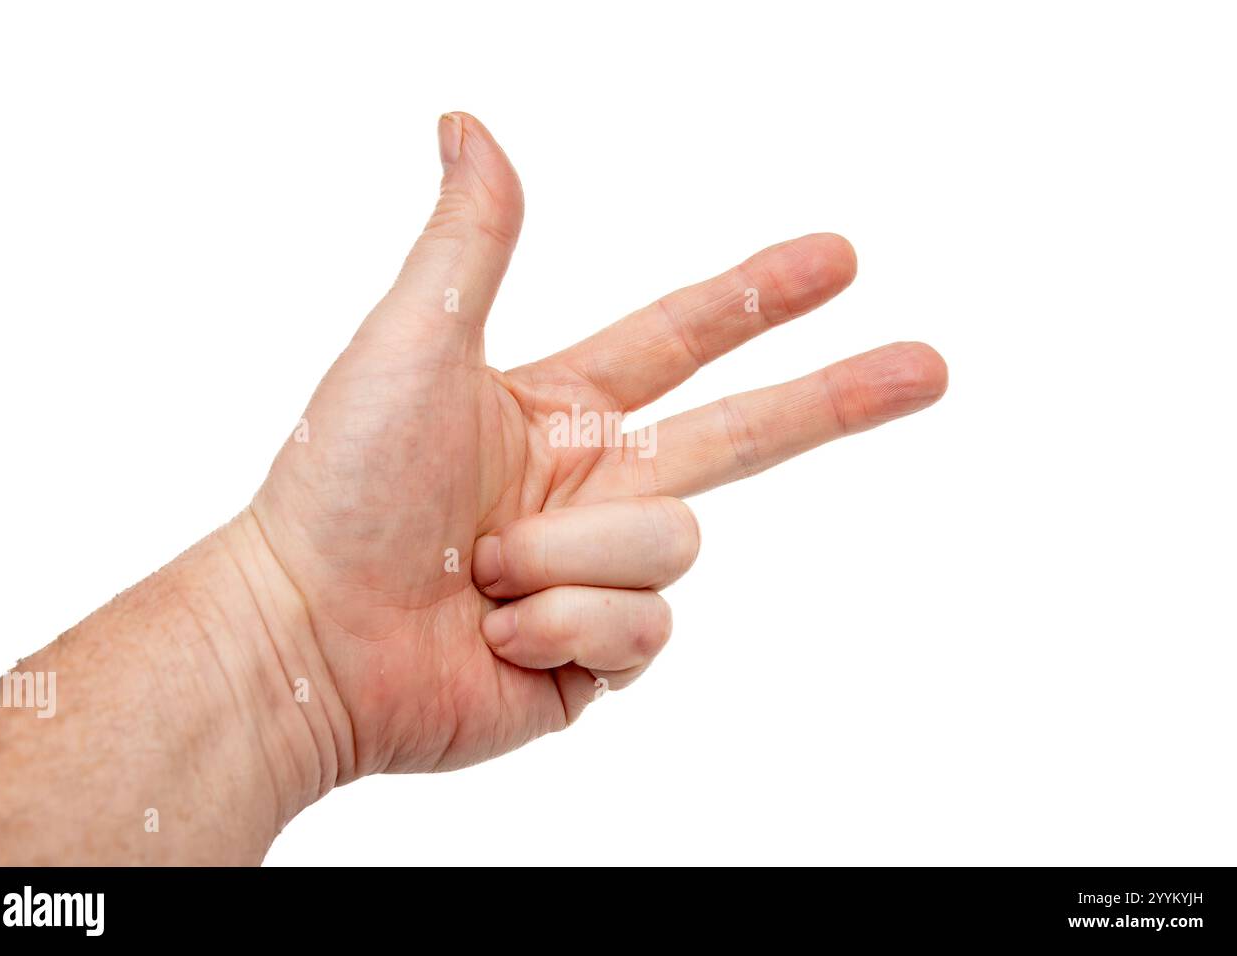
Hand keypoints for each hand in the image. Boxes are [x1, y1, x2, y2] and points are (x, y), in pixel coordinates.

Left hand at [247, 113, 947, 781]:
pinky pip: (642, 627)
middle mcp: (596, 487)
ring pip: (674, 546)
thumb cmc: (340, 489)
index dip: (761, 299)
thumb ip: (470, 240)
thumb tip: (469, 123)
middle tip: (930, 366)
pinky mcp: (598, 654)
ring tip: (485, 573)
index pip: (684, 340)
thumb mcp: (413, 345)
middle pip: (747, 437)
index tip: (839, 260)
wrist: (307, 640)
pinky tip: (498, 633)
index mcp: (563, 409)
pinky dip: (563, 625)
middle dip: (839, 399)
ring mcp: (600, 574)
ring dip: (570, 555)